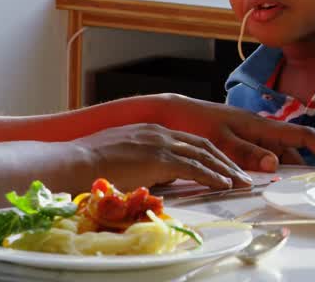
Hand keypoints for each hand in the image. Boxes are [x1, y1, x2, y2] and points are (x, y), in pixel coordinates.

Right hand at [72, 123, 254, 191]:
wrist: (72, 161)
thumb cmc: (90, 164)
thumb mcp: (123, 155)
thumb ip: (144, 160)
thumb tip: (157, 175)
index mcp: (152, 129)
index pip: (190, 140)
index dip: (210, 153)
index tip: (224, 165)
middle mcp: (160, 132)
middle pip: (203, 145)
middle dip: (225, 160)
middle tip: (241, 174)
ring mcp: (160, 143)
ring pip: (203, 155)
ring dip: (225, 169)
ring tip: (240, 182)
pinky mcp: (158, 158)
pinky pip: (193, 168)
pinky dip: (211, 176)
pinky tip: (223, 184)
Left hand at [154, 94, 314, 169]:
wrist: (172, 113)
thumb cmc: (195, 121)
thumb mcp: (220, 139)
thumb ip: (247, 152)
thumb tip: (274, 165)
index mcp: (262, 125)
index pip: (304, 137)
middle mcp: (262, 131)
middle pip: (295, 151)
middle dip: (312, 166)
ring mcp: (252, 138)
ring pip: (279, 157)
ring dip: (289, 173)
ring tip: (298, 191)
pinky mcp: (241, 145)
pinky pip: (263, 160)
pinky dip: (270, 172)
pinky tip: (267, 185)